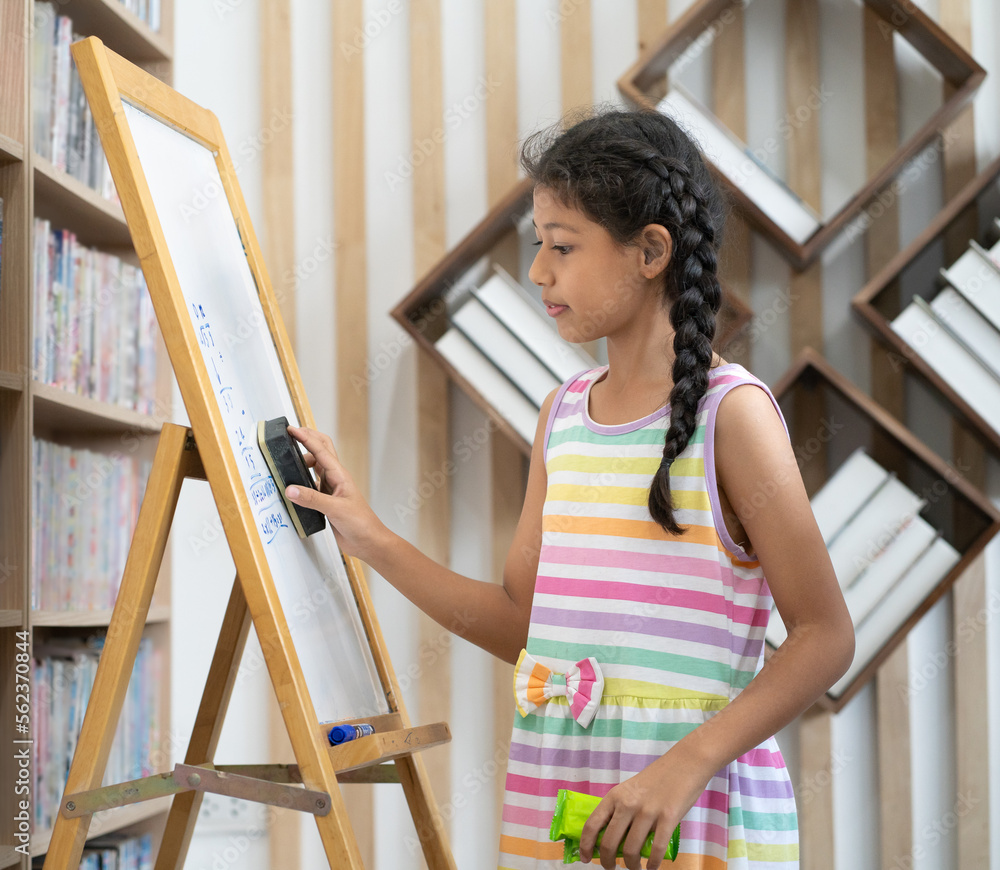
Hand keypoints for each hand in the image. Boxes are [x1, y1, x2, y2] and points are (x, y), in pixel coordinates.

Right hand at [284, 425, 389, 562]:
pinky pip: (311, 485)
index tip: (291, 429)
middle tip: (290, 434)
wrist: (368, 541)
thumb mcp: (335, 509)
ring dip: (303, 460)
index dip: (305, 438)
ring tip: (288, 459)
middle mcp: (334, 479)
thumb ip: (312, 499)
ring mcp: (330, 489)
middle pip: (321, 451)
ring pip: (315, 467)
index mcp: (339, 475)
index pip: (320, 450)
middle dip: (307, 439)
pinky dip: (302, 481)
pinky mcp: (326, 501)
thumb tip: (290, 489)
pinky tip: (294, 485)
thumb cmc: (361, 523)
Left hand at [579, 749, 710, 868]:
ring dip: (631, 866)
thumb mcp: (630, 790)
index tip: (584, 858)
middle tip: (612, 867)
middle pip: (609, 843)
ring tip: (635, 867)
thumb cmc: (657, 778)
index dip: (586, 845)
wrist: (685, 763)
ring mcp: (648, 812)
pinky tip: (652, 866)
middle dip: (608, 862)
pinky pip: (656, 850)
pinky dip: (652, 864)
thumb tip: (610, 838)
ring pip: (630, 850)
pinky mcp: (668, 818)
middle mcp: (628, 804)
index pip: (592, 824)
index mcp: (615, 796)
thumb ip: (620, 810)